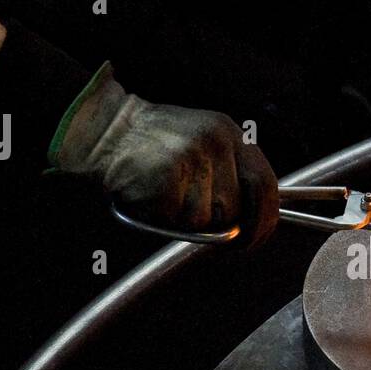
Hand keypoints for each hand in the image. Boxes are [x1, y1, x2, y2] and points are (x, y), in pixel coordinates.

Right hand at [53, 67, 278, 246]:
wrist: (103, 130)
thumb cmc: (152, 145)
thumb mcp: (203, 143)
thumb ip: (230, 175)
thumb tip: (250, 223)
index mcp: (232, 134)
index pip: (267, 186)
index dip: (264, 221)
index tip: (254, 239)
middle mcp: (217, 143)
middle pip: (237, 210)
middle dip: (227, 230)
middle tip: (212, 235)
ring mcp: (193, 158)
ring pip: (206, 219)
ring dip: (187, 220)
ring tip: (167, 196)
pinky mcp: (168, 176)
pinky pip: (177, 220)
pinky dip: (164, 218)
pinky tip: (151, 195)